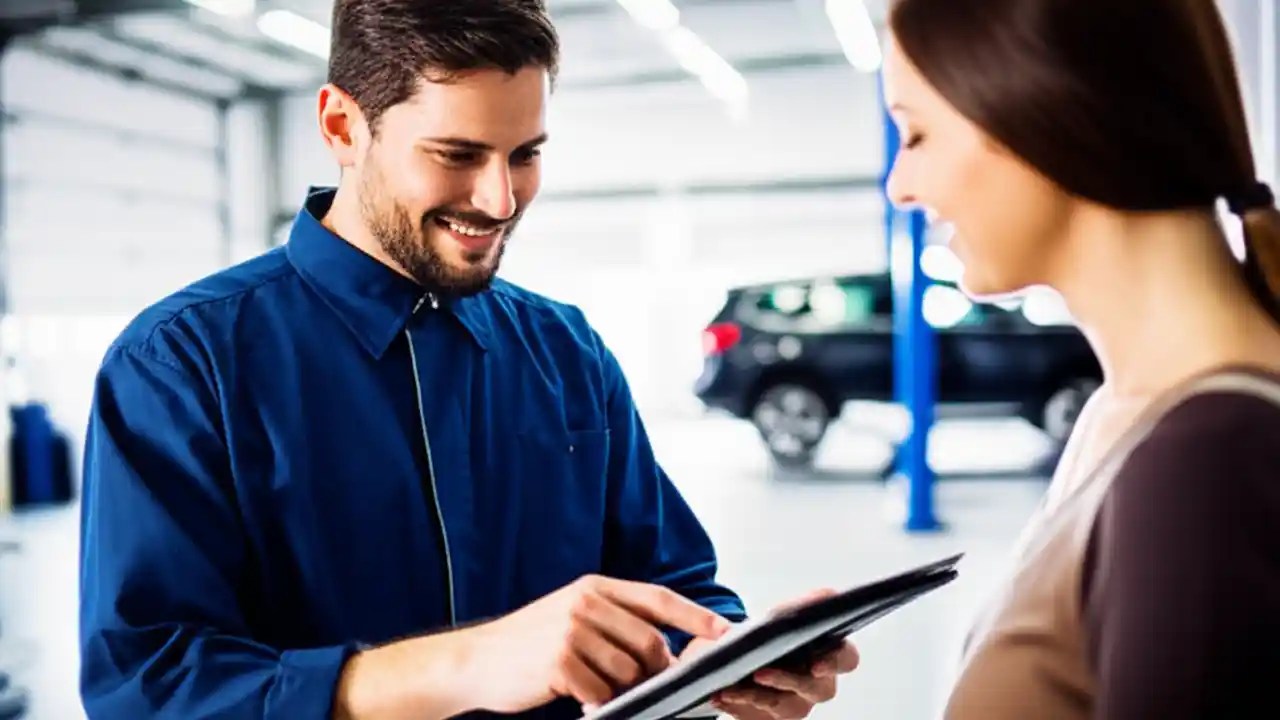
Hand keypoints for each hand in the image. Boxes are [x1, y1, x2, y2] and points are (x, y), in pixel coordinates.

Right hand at [462, 575, 731, 714]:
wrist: (475, 661)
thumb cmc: (529, 644)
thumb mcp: (572, 616)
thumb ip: (615, 623)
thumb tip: (665, 651)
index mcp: (594, 587)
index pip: (659, 598)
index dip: (696, 616)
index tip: (726, 631)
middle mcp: (586, 603)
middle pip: (651, 641)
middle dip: (656, 669)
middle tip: (644, 683)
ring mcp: (572, 631)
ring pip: (629, 671)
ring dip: (622, 688)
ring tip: (597, 687)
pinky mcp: (560, 662)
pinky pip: (601, 692)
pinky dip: (596, 701)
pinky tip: (578, 696)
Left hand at [700, 590, 859, 719]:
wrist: (744, 652)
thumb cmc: (773, 631)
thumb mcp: (786, 612)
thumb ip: (808, 604)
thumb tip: (827, 595)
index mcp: (830, 655)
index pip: (847, 660)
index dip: (835, 663)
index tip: (816, 664)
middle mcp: (819, 685)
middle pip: (817, 690)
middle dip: (788, 681)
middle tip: (761, 673)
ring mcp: (796, 705)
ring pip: (784, 707)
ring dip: (756, 696)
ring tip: (731, 686)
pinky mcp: (771, 718)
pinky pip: (757, 716)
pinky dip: (736, 705)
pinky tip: (719, 695)